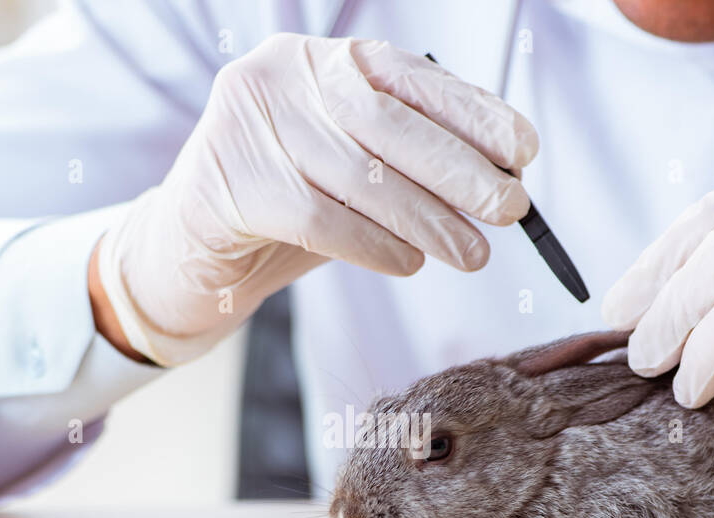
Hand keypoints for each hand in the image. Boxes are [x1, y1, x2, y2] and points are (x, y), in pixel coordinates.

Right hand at [95, 33, 537, 365]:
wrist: (191, 249)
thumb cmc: (285, 206)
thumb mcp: (349, 169)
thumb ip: (405, 162)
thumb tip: (497, 178)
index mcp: (318, 59)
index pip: (407, 78)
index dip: (471, 114)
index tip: (522, 151)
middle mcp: (281, 76)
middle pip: (386, 123)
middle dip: (458, 170)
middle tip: (510, 209)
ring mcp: (248, 126)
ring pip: (358, 175)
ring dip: (427, 220)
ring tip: (472, 253)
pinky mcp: (228, 183)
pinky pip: (320, 219)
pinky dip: (374, 245)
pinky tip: (408, 262)